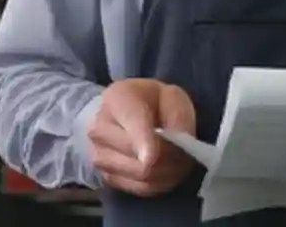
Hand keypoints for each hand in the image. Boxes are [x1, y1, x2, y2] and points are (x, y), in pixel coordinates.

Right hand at [88, 78, 196, 196]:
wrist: (126, 112)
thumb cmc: (152, 101)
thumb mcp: (172, 96)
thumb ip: (177, 117)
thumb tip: (178, 143)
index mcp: (118, 99)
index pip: (132, 123)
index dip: (143, 143)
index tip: (153, 158)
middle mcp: (101, 129)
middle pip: (139, 157)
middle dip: (170, 158)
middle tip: (185, 150)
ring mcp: (100, 156)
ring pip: (143, 176)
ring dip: (168, 172)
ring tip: (177, 158)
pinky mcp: (108, 177)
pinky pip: (141, 188)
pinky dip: (160, 183)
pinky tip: (167, 170)